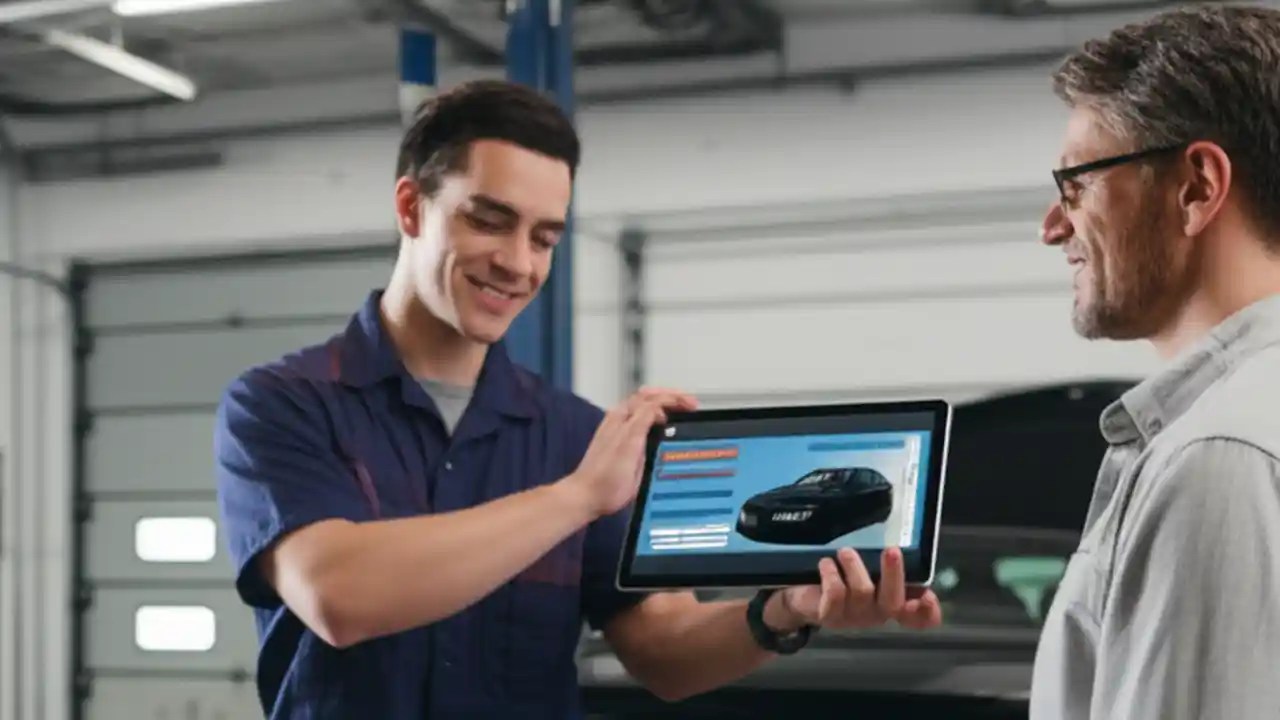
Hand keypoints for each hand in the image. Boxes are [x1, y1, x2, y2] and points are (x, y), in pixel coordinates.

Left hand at [566, 386, 698, 518]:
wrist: (587, 497)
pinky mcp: (618, 442)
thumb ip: (643, 422)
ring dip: (662, 404)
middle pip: (647, 397)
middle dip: (670, 396)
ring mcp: (617, 430)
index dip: (675, 399)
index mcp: (623, 419)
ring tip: (679, 411)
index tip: (692, 406)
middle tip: (689, 404)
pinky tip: (661, 426)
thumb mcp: (629, 446)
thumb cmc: (606, 479)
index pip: (653, 398)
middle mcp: (619, 420)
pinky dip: (653, 416)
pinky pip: (638, 419)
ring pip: (642, 406)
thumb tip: (658, 407)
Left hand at [765, 547, 941, 632]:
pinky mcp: (830, 616)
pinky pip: (835, 595)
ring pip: (863, 592)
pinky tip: (826, 563)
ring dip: (855, 566)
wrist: (802, 596)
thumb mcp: (866, 573)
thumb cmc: (842, 579)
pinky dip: (832, 574)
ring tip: (845, 552)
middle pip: (892, 602)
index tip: (928, 596)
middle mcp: (876, 615)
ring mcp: (853, 618)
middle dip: (894, 575)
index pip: (918, 619)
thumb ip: (884, 568)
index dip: (928, 612)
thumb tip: (900, 551)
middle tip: (892, 550)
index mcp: (890, 604)